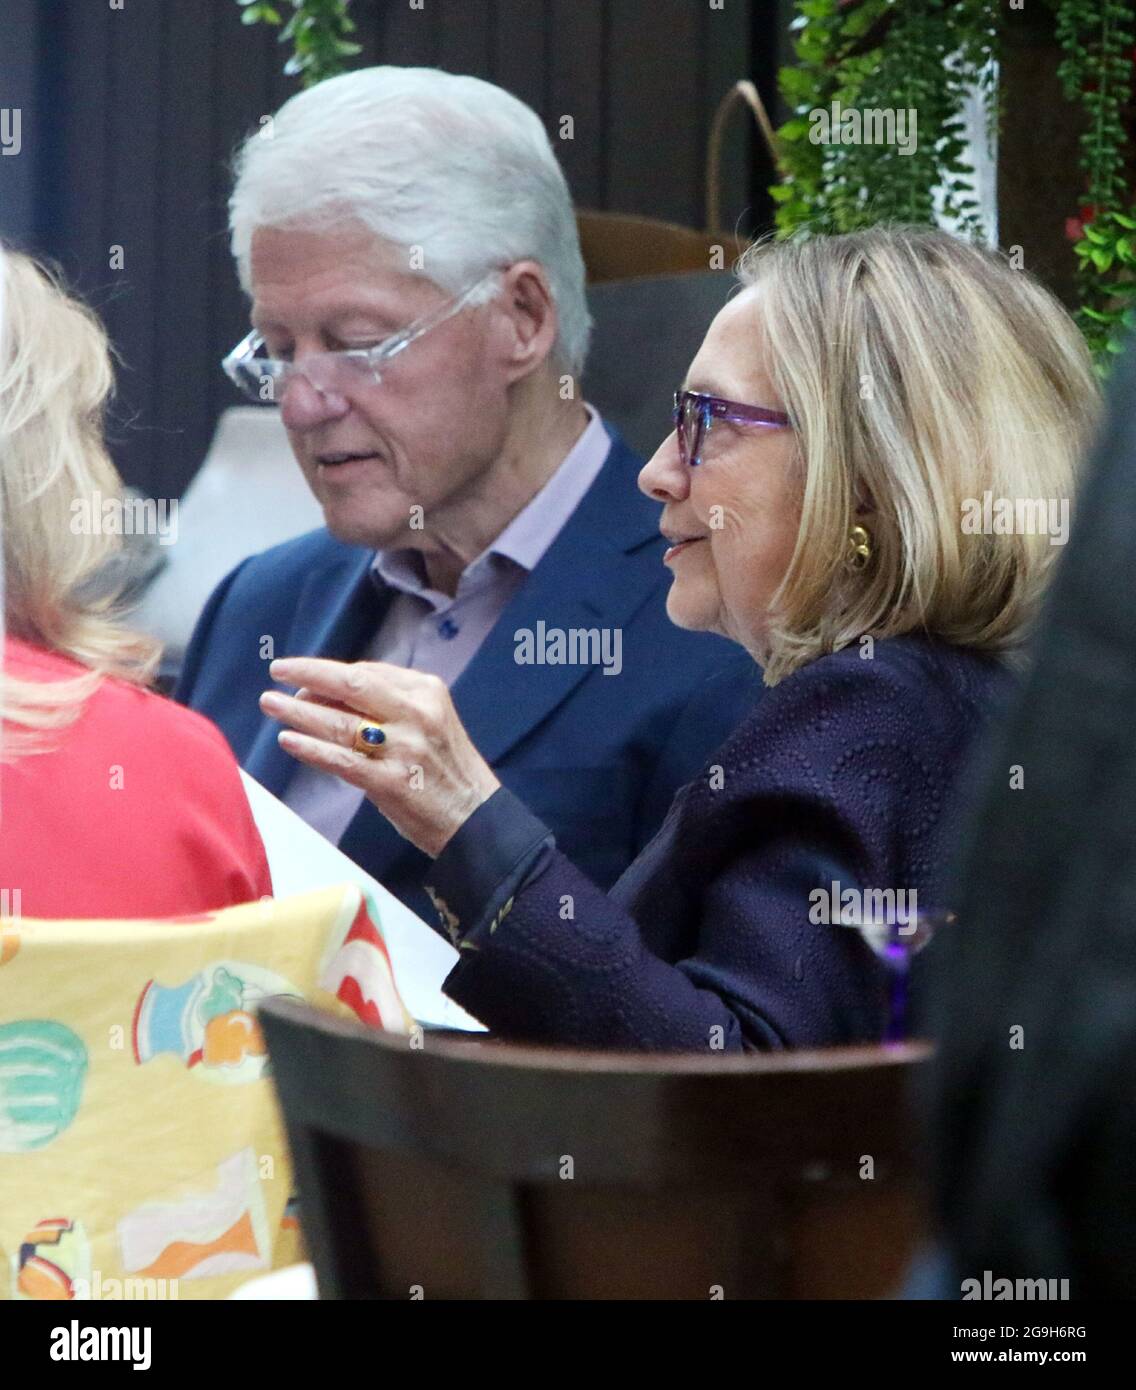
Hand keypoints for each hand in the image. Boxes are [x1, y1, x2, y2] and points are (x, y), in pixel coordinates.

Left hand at [259, 658, 500, 857]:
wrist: (477, 820)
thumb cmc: (447, 771)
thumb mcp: (430, 722)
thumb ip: (390, 705)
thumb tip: (329, 695)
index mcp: (428, 691)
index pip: (367, 671)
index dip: (328, 673)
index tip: (301, 678)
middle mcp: (417, 713)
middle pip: (351, 684)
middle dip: (308, 675)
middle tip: (277, 673)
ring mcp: (404, 748)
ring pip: (340, 722)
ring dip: (299, 711)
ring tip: (270, 704)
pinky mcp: (391, 783)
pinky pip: (341, 760)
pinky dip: (311, 749)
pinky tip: (289, 740)